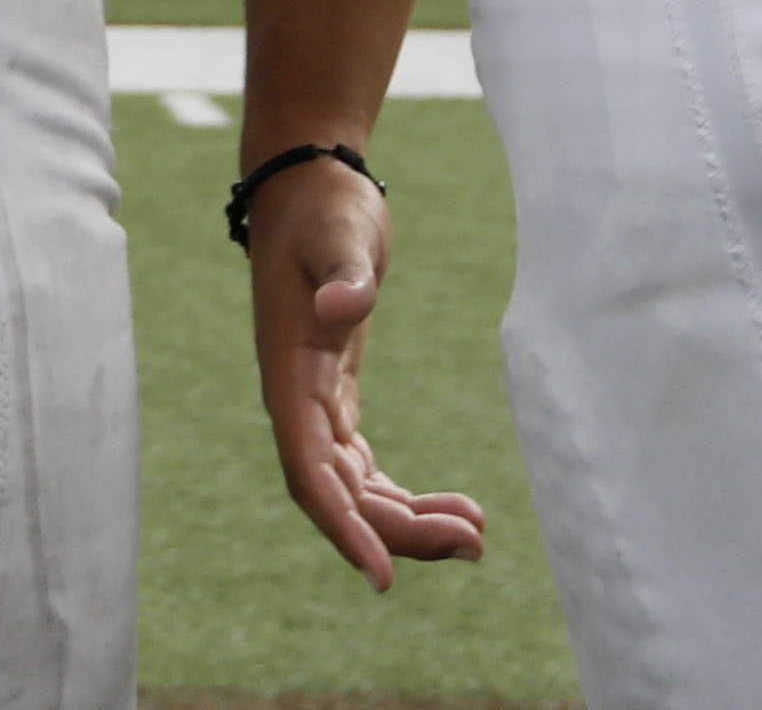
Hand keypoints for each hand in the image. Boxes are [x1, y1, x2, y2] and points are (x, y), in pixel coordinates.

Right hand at [246, 159, 487, 587]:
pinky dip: (404, 496)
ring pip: (354, 490)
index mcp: (286, 373)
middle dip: (399, 531)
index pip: (308, 472)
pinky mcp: (333, 393)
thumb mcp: (339, 233)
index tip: (385, 575)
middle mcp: (293, 399)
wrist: (309, 185)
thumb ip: (343, 270)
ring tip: (475, 536)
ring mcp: (311, 401)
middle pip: (338, 495)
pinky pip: (363, 469)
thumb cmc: (323, 208)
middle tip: (472, 544)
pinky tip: (454, 508)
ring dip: (408, 521)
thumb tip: (343, 304)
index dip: (343, 527)